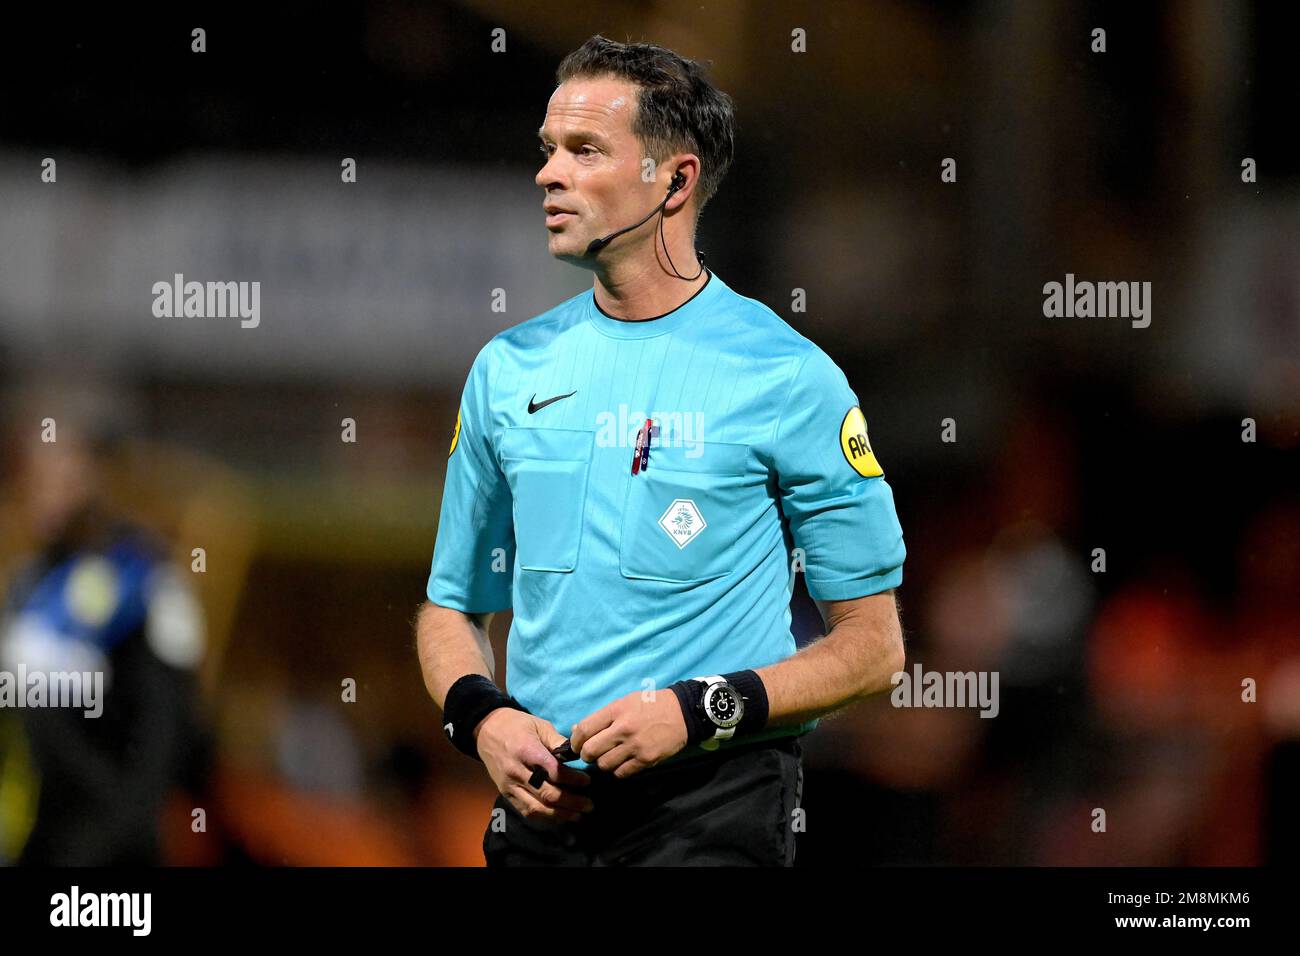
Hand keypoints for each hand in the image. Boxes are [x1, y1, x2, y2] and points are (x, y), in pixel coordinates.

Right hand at [475, 708, 594, 824]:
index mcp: (527, 751)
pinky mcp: (505, 794)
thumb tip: (578, 754)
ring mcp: (509, 785)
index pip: (553, 772)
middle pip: (547, 794)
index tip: (587, 781)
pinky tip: (559, 816)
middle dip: (571, 802)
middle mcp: (517, 772)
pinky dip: (544, 817)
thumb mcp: (539, 725)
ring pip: (536, 808)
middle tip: (589, 804)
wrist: (486, 730)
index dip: (572, 779)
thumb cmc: (516, 725)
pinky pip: (525, 811)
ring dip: (559, 815)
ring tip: (578, 815)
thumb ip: (557, 741)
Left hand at [570, 687, 689, 778]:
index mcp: (616, 710)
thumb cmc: (650, 705)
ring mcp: (635, 746)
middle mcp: (623, 729)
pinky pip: (621, 773)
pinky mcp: (646, 760)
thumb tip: (576, 731)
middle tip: (591, 754)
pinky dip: (618, 770)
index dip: (575, 741)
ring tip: (610, 757)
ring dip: (603, 763)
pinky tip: (622, 762)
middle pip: (590, 751)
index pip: (584, 729)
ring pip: (604, 765)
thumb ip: (602, 717)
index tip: (576, 745)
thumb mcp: (625, 702)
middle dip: (586, 755)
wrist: (682, 713)